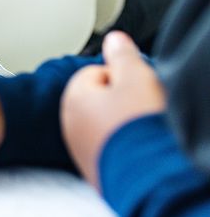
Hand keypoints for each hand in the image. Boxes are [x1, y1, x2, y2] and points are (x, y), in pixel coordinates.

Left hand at [60, 31, 165, 188]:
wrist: (148, 178)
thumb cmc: (138, 128)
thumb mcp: (136, 78)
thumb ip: (122, 55)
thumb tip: (113, 38)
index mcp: (74, 96)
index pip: (95, 72)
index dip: (122, 76)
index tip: (137, 86)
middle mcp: (69, 122)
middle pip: (98, 99)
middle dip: (120, 100)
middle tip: (141, 108)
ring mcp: (79, 148)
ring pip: (103, 124)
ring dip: (120, 124)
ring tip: (140, 130)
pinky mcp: (94, 169)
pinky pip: (109, 147)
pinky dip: (121, 145)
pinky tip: (136, 148)